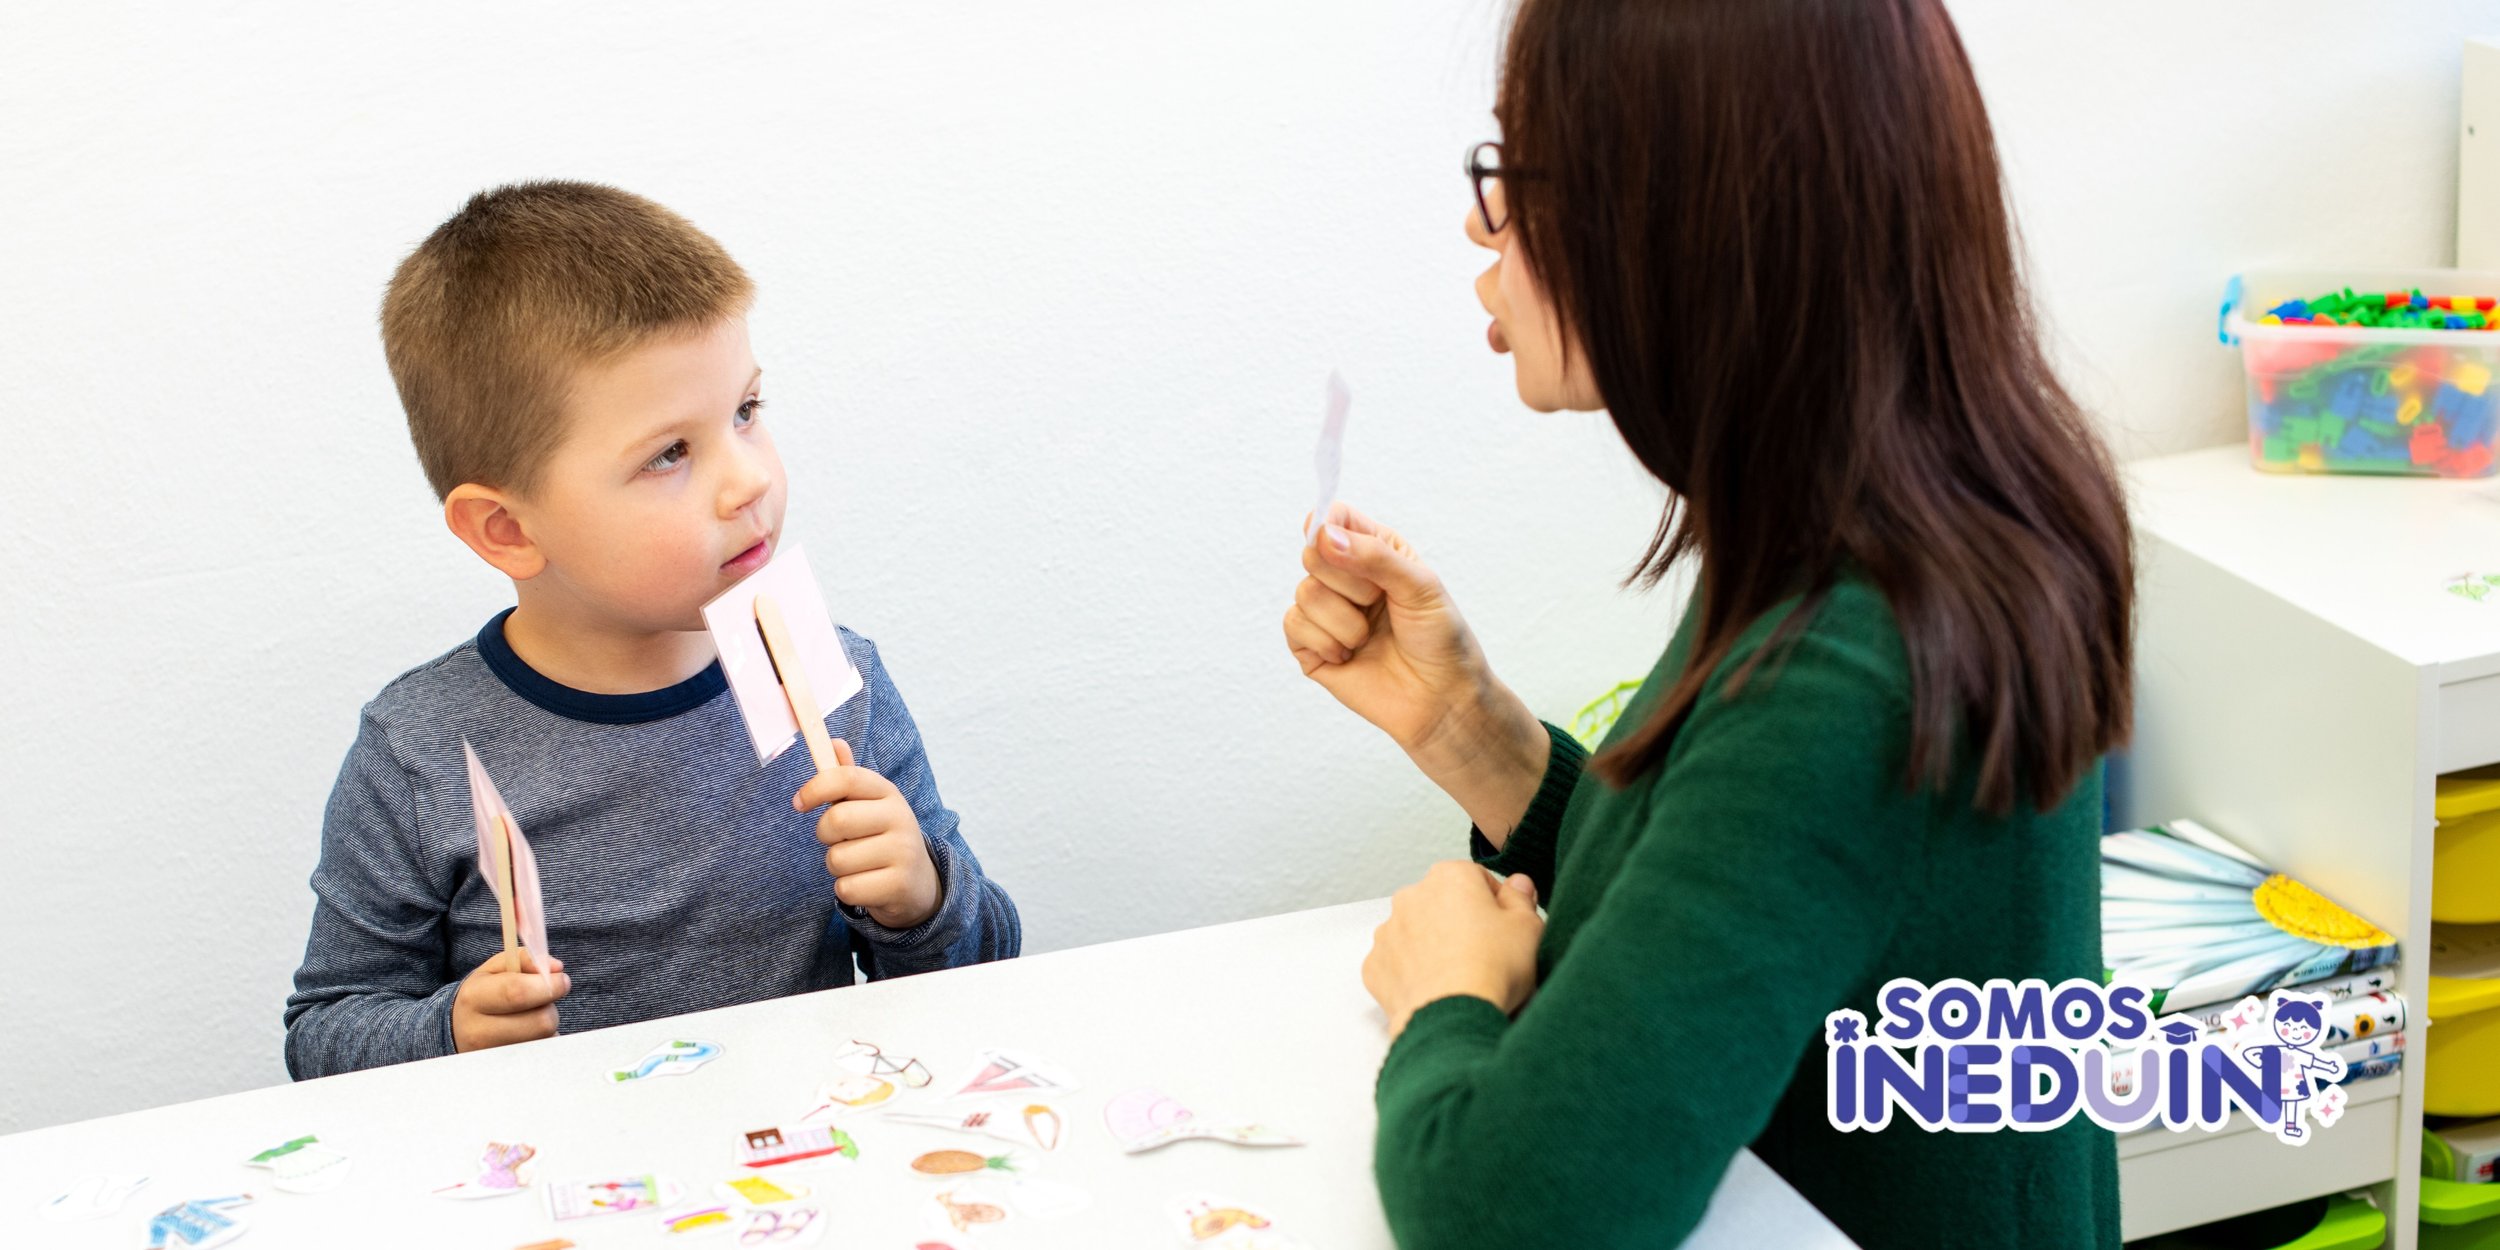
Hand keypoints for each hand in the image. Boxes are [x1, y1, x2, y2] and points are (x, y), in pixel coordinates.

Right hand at [452, 948, 569, 1052]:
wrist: (457, 1030)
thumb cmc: (485, 993)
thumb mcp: (496, 968)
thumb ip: (526, 959)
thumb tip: (556, 968)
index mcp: (474, 998)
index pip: (517, 992)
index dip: (548, 985)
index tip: (562, 979)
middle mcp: (479, 1032)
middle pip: (541, 1021)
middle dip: (550, 1006)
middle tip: (542, 999)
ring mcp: (492, 1056)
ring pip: (545, 1037)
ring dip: (547, 1023)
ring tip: (527, 1016)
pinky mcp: (506, 1069)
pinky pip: (543, 1052)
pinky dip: (543, 1039)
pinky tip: (526, 1034)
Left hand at [793, 738, 942, 929]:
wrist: (919, 882)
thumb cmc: (881, 837)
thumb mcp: (870, 804)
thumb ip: (848, 778)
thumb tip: (833, 742)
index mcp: (888, 793)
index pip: (847, 778)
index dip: (815, 788)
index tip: (799, 803)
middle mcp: (900, 818)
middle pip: (836, 821)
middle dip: (824, 835)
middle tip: (837, 840)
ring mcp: (903, 852)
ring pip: (837, 859)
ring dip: (837, 866)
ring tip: (857, 864)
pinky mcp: (898, 885)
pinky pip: (846, 888)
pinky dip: (847, 889)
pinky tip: (865, 884)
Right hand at [1284, 504, 1550, 837]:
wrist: (1441, 700)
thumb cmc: (1439, 640)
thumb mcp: (1419, 586)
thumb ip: (1374, 556)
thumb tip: (1324, 534)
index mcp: (1373, 551)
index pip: (1333, 518)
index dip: (1330, 527)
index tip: (1345, 547)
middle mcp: (1345, 578)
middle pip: (1313, 554)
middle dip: (1349, 583)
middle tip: (1378, 604)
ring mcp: (1326, 613)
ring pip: (1304, 593)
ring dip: (1344, 622)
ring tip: (1369, 639)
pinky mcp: (1310, 647)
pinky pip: (1294, 627)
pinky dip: (1326, 642)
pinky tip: (1350, 655)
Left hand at [1362, 861, 1543, 1036]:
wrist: (1452, 1016)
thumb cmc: (1493, 967)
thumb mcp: (1528, 927)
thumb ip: (1521, 899)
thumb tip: (1518, 884)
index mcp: (1449, 877)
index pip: (1477, 879)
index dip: (1496, 904)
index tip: (1507, 927)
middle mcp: (1411, 896)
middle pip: (1443, 904)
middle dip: (1461, 922)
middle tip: (1486, 954)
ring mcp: (1388, 931)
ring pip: (1416, 932)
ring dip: (1434, 946)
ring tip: (1459, 976)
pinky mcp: (1375, 965)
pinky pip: (1398, 963)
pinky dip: (1413, 972)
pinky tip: (1435, 989)